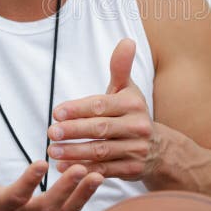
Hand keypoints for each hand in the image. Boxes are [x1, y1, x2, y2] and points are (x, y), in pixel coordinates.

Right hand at [0, 161, 102, 210]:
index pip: (15, 197)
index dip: (28, 182)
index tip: (41, 162)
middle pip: (46, 209)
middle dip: (65, 190)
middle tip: (81, 169)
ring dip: (82, 194)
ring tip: (97, 174)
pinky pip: (69, 210)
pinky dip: (84, 196)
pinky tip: (96, 178)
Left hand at [48, 39, 159, 179]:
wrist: (159, 148)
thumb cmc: (132, 114)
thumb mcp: (128, 89)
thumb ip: (120, 67)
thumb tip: (127, 41)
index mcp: (133, 103)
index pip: (101, 105)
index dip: (78, 109)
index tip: (56, 112)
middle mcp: (137, 125)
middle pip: (100, 128)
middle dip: (73, 131)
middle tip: (51, 132)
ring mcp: (136, 149)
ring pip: (101, 151)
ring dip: (74, 152)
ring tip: (53, 151)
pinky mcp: (132, 169)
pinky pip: (105, 170)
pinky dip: (84, 169)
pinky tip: (65, 167)